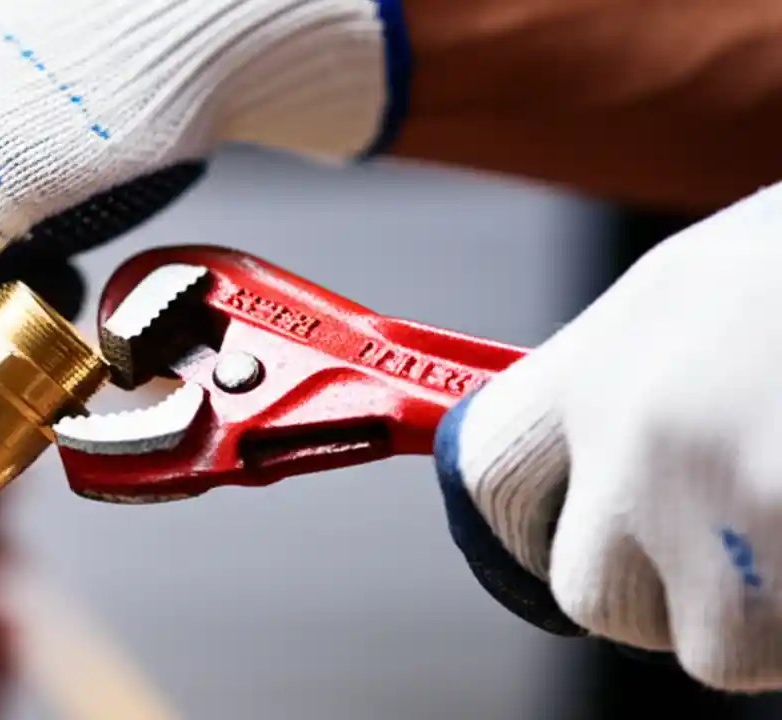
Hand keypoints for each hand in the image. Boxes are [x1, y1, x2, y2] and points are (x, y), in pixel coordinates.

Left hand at [434, 183, 781, 691]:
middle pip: (594, 596)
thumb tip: (585, 478)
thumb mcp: (692, 291)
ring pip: (716, 648)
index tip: (563, 533)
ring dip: (764, 615)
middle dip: (659, 593)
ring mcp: (744, 516)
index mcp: (603, 366)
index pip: (489, 481)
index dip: (523, 523)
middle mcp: (650, 446)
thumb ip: (623, 390)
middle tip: (731, 545)